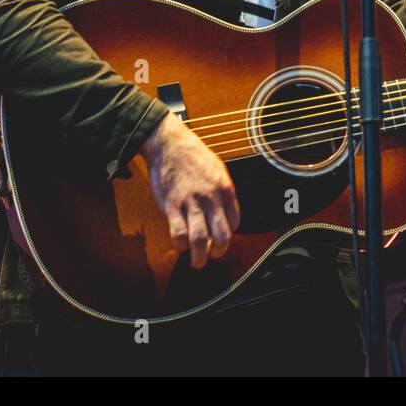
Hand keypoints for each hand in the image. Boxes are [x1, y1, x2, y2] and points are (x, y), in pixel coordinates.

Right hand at [139, 111, 240, 267]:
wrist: (169, 144)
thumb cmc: (192, 155)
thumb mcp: (217, 169)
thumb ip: (222, 191)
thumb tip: (225, 211)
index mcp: (226, 189)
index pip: (236, 222)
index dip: (229, 232)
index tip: (221, 235)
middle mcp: (211, 198)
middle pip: (222, 236)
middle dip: (219, 252)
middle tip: (213, 255)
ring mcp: (191, 203)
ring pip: (200, 240)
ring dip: (199, 257)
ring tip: (197, 262)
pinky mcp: (173, 206)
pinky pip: (178, 234)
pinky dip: (180, 245)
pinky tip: (180, 245)